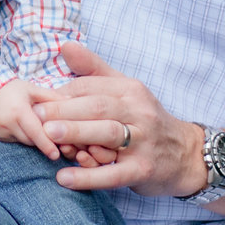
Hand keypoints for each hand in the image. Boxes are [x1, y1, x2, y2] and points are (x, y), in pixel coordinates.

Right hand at [0, 79, 61, 159]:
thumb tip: (72, 102)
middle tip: (56, 143)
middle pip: (32, 140)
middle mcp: (9, 123)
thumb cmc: (9, 89)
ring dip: (32, 139)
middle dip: (43, 141)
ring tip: (39, 131)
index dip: (47, 145)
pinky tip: (23, 128)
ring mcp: (1, 131)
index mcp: (19, 111)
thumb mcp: (31, 89)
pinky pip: (14, 141)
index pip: (36, 133)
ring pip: (23, 142)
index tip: (56, 155)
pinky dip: (21, 137)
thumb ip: (51, 97)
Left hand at [33, 42, 206, 196]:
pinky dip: (88, 177)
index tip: (39, 101)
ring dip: (77, 134)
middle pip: (98, 107)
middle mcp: (139, 112)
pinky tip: (64, 177)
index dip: (63, 94)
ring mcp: (143, 142)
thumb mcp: (126, 89)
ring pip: (107, 135)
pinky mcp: (143, 170)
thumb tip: (65, 46)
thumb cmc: (145, 120)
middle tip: (37, 116)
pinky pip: (113, 174)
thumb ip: (94, 69)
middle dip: (65, 110)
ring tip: (48, 137)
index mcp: (130, 90)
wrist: (186, 155)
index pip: (92, 87)